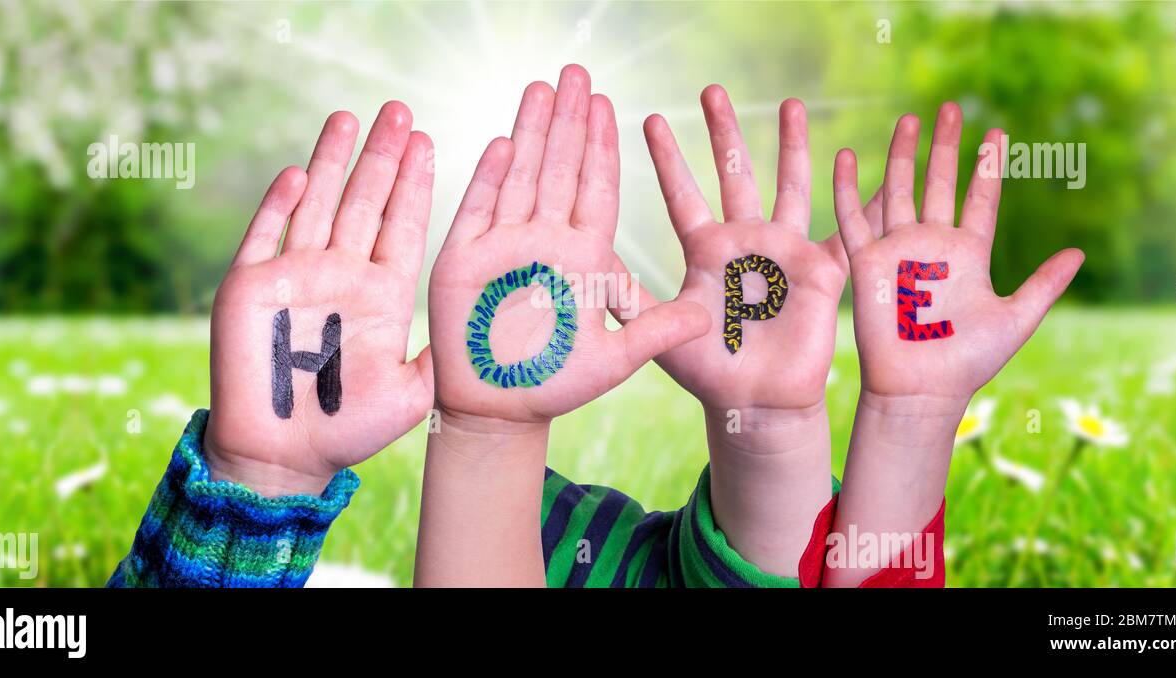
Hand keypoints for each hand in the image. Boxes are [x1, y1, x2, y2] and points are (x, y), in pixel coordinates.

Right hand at [205, 105, 434, 496]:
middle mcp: (341, 275)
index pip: (402, 225)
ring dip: (332, 162)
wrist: (284, 458)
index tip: (429, 143)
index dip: (415, 185)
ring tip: (349, 117)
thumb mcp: (411, 395)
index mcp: (382, 292)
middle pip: (364, 202)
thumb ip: (438, 359)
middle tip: (398, 110)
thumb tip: (477, 330)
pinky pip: (265, 236)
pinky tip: (296, 172)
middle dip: (381, 157)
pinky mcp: (249, 288)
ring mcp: (295, 277)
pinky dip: (279, 205)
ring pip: (316, 205)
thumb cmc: (350, 431)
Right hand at [428, 65, 708, 425]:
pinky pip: (480, 209)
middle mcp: (545, 241)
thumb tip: (709, 315)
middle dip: (570, 121)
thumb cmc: (556, 385)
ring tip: (543, 88)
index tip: (610, 105)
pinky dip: (491, 178)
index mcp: (582, 255)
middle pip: (560, 169)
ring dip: (532, 133)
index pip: (596, 188)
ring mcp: (504, 245)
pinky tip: (504, 142)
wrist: (500, 410)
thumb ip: (659, 331)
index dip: (602, 146)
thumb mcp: (618, 358)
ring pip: (522, 176)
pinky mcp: (466, 259)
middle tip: (579, 72)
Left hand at [614, 86, 882, 574]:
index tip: (647, 119)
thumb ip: (628, 300)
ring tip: (790, 102)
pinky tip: (860, 164)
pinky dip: (855, 197)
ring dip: (792, 145)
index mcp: (706, 251)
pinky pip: (844, 228)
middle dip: (725, 132)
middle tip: (712, 88)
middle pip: (736, 173)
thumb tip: (587, 269)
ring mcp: (784, 251)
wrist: (757, 404)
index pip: (683, 194)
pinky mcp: (821, 270)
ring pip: (790, 185)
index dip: (666, 159)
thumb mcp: (660, 333)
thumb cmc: (707, 372)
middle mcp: (745, 241)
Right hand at [822, 103, 1083, 585]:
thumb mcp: (1016, 320)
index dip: (988, 166)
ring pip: (900, 190)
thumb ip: (1044, 285)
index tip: (997, 133)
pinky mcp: (867, 263)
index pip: (980, 198)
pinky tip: (849, 156)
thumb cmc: (967, 363)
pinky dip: (849, 188)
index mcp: (970, 254)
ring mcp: (899, 251)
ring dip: (903, 155)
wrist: (919, 391)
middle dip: (946, 146)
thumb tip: (1080, 253)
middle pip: (939, 183)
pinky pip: (854, 218)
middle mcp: (933, 246)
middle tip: (952, 107)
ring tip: (910, 119)